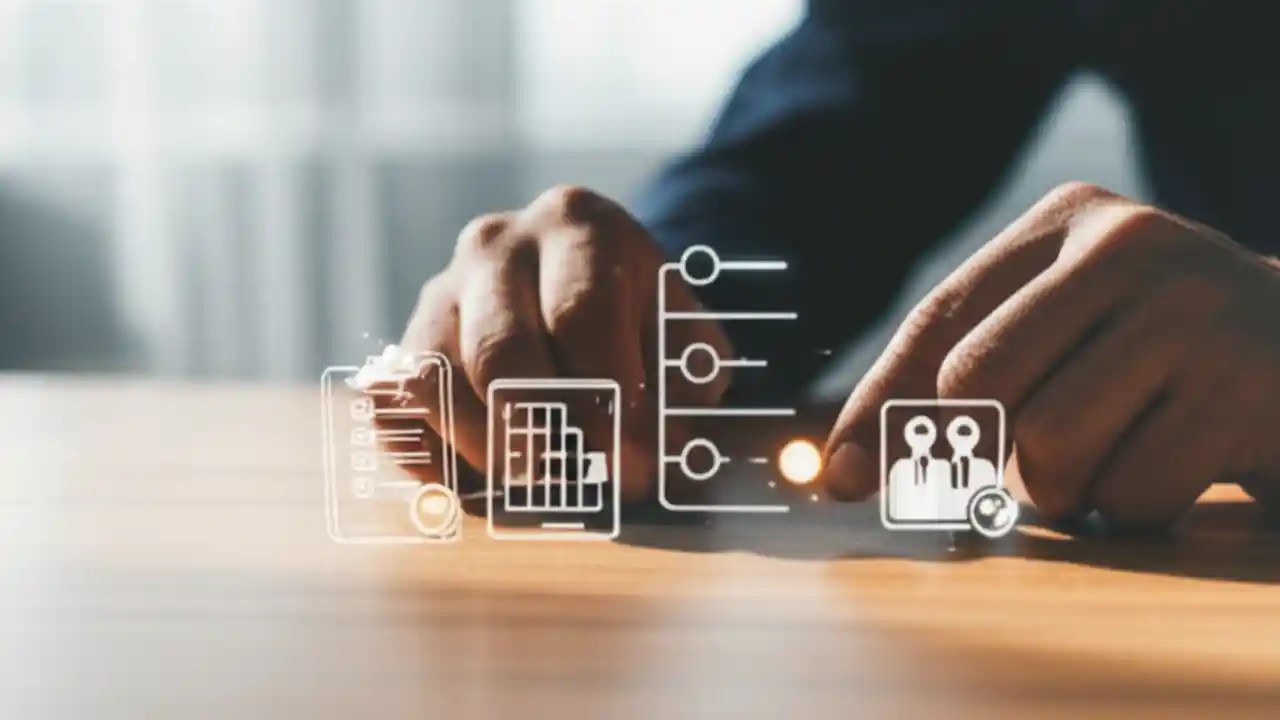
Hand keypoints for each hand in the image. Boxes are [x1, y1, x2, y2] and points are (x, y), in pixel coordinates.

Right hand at [379, 185, 730, 501]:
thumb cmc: (634, 317)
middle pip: (500, 349)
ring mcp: (439, 290)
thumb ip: (685, 378)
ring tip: (538, 479)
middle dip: (542, 432)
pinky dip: (430, 454)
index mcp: (577, 224)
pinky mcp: (400, 339)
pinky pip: (392, 405)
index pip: (580, 314)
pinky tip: (477, 478)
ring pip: (438, 380)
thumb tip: (670, 446)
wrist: (570, 284)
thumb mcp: (678, 328)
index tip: (633, 467)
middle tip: (577, 482)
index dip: (607, 399)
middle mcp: (496, 243)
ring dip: (489, 450)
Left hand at [823, 182, 1279, 527]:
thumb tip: (839, 471)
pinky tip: (1177, 461)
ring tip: (1117, 447)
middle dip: (986, 449)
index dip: (878, 407)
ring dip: (1064, 485)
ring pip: (1046, 446)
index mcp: (1068, 221)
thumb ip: (959, 380)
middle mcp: (1130, 247)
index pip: (939, 321)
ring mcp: (1195, 311)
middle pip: (976, 385)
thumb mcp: (1061, 329)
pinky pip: (1129, 493)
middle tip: (1029, 458)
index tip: (839, 479)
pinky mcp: (1249, 388)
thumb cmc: (1154, 353)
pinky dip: (1134, 507)